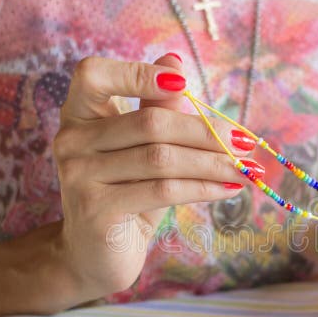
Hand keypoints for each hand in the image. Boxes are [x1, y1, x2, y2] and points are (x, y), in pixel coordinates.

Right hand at [54, 54, 259, 302]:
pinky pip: (163, 190)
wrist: (95, 255)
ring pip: (161, 159)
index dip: (137, 72)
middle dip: (206, 132)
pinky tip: (227, 189)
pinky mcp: (97, 210)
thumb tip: (175, 60)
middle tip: (245, 143)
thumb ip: (154, 107)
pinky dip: (203, 188)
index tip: (184, 84)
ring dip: (212, 163)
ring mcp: (79, 176)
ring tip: (245, 169)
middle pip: (149, 123)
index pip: (93, 74)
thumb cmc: (124, 194)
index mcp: (79, 115)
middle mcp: (71, 141)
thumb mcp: (141, 150)